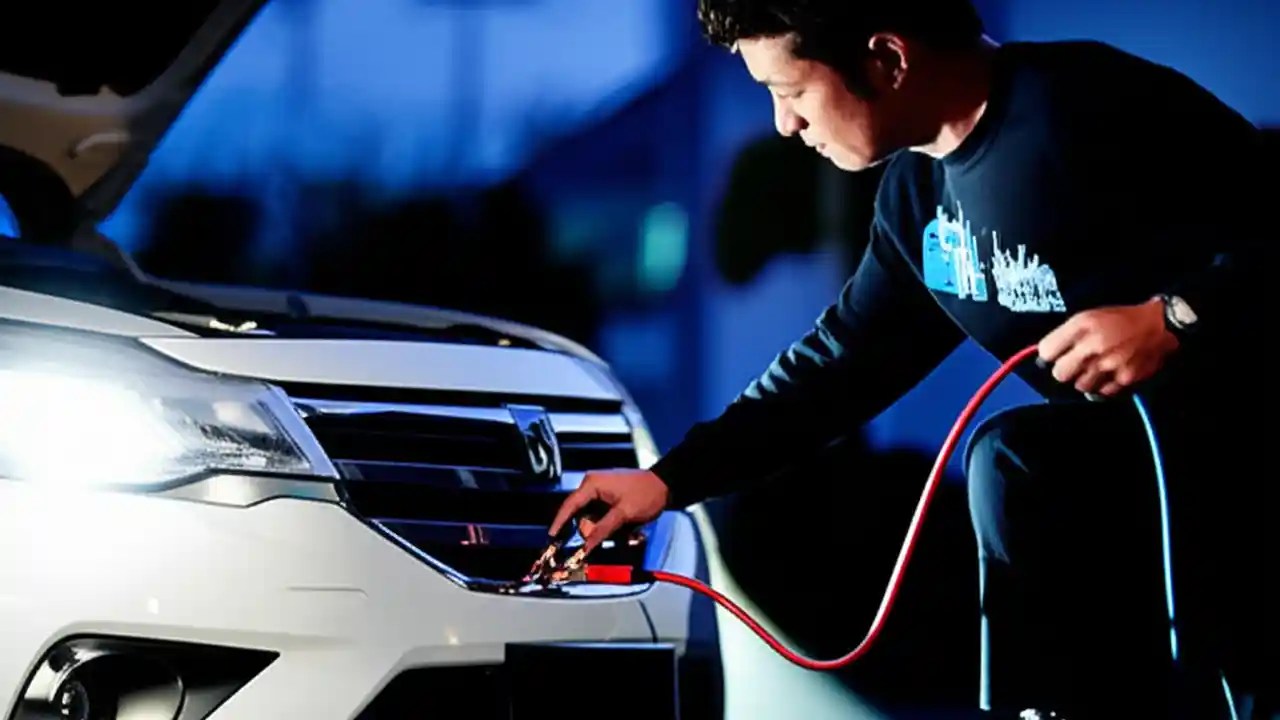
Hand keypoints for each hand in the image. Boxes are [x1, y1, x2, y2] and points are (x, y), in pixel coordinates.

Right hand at [548, 469, 669, 560]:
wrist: (666, 486)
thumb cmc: (646, 494)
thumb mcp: (623, 514)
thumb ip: (602, 530)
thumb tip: (586, 546)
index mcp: (592, 484)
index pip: (570, 505)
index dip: (559, 522)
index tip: (552, 537)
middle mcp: (593, 486)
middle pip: (581, 516)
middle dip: (592, 531)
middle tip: (607, 537)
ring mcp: (601, 492)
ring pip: (592, 519)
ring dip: (602, 530)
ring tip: (622, 531)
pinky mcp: (608, 499)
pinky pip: (601, 517)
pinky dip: (608, 526)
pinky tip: (622, 528)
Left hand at [1037, 297, 1177, 396]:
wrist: (1160, 324)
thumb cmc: (1121, 319)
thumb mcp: (1089, 316)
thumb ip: (1066, 335)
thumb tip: (1044, 355)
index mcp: (1082, 325)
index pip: (1046, 351)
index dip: (1048, 355)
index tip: (1053, 355)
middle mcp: (1093, 345)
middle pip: (1060, 374)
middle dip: (1064, 370)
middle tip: (1074, 365)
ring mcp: (1109, 364)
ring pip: (1080, 386)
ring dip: (1084, 380)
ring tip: (1095, 368)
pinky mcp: (1124, 378)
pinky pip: (1102, 393)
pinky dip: (1103, 387)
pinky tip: (1109, 375)